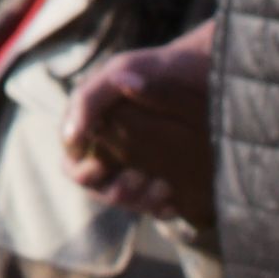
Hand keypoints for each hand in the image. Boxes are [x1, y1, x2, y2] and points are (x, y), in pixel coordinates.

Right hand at [67, 30, 218, 236]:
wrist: (207, 71)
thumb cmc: (157, 69)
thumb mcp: (121, 70)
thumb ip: (90, 99)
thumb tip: (71, 133)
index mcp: (94, 131)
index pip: (74, 165)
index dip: (83, 172)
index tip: (101, 165)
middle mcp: (113, 153)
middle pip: (100, 191)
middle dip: (116, 190)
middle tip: (138, 177)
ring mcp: (139, 169)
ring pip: (128, 202)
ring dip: (140, 200)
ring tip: (163, 186)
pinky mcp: (165, 181)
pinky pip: (156, 208)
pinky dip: (162, 207)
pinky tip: (174, 199)